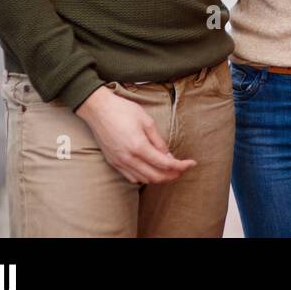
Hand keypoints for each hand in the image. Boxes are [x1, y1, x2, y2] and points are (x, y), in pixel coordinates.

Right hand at [75, 86, 195, 184]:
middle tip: (183, 169)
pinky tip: (151, 170)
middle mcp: (128, 158)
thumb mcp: (146, 121)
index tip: (192, 163)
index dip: (181, 166)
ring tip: (170, 170)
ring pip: (143, 179)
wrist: (98, 110)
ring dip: (159, 178)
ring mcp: (119, 162)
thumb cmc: (123, 110)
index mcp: (138, 146)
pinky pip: (131, 177)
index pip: (164, 164)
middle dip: (172, 175)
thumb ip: (158, 141)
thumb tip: (169, 156)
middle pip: (155, 176)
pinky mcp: (113, 163)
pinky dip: (145, 177)